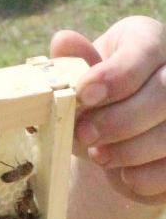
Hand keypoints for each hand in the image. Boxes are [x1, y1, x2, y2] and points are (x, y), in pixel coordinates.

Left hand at [51, 15, 165, 203]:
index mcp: (150, 41)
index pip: (145, 51)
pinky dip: (144, 177)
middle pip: (165, 93)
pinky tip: (122, 176)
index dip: (115, 76)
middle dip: (120, 120)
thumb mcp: (77, 78)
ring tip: (99, 155)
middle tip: (84, 135)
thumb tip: (63, 41)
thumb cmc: (91, 98)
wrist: (108, 134)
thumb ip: (71, 63)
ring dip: (130, 151)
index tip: (84, 96)